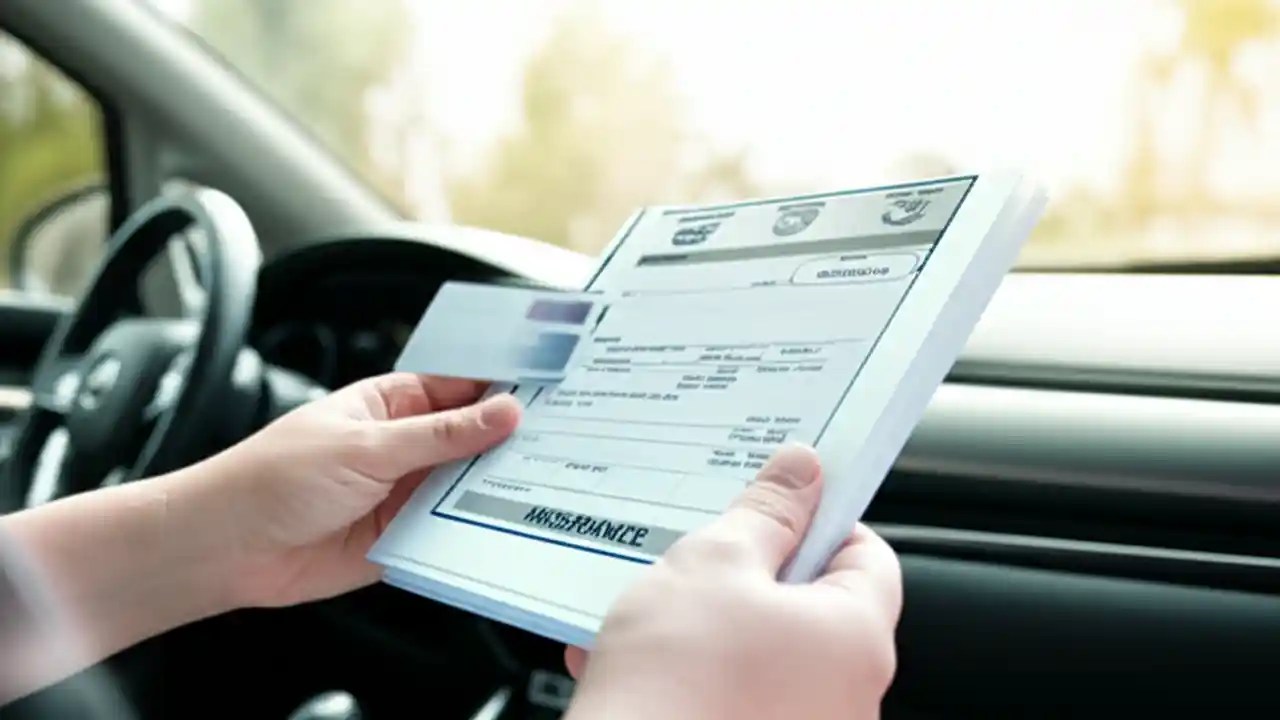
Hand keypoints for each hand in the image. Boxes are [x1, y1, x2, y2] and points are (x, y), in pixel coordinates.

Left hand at [199, 372, 521, 607]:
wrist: (227, 548)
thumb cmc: (273, 478)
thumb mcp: (367, 446)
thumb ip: (441, 434)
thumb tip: (503, 412)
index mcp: (392, 403)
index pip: (462, 386)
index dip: (504, 387)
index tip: (553, 390)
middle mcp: (404, 446)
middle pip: (474, 438)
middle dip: (512, 440)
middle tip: (566, 441)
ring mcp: (405, 493)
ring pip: (469, 487)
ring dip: (499, 488)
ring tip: (552, 484)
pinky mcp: (403, 537)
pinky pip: (451, 532)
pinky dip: (476, 532)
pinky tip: (508, 529)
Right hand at [562, 444, 902, 719]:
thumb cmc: (674, 684)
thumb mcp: (715, 564)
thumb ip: (765, 513)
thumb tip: (802, 472)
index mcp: (857, 638)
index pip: (868, 553)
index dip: (819, 519)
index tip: (776, 505)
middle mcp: (848, 696)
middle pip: (815, 605)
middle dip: (755, 574)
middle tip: (706, 559)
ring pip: (767, 652)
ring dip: (717, 624)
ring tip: (662, 612)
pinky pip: (737, 697)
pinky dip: (698, 674)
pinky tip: (642, 661)